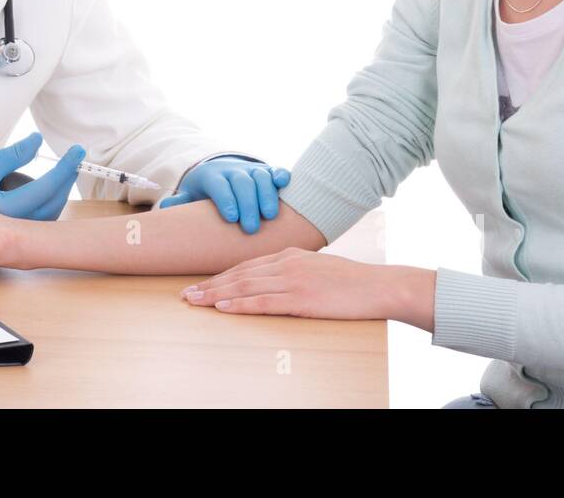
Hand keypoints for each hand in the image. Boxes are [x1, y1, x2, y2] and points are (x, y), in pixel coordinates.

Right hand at [0, 132, 84, 220]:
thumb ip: (14, 154)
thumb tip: (37, 141)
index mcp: (7, 209)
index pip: (47, 187)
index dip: (66, 166)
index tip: (76, 151)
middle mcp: (12, 223)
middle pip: (53, 204)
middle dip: (67, 180)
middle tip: (75, 160)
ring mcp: (10, 227)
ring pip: (47, 214)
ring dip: (59, 193)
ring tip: (64, 173)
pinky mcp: (6, 227)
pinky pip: (36, 217)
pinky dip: (46, 202)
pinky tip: (45, 187)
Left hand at [158, 157, 290, 233]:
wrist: (220, 171)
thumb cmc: (205, 192)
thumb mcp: (191, 195)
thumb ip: (180, 202)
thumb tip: (165, 206)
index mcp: (212, 176)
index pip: (219, 185)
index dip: (226, 200)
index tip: (231, 218)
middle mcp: (232, 170)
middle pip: (241, 183)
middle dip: (247, 204)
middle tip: (251, 228)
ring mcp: (250, 170)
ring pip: (260, 177)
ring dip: (266, 194)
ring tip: (269, 215)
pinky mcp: (266, 171)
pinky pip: (274, 170)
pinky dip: (280, 175)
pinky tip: (284, 184)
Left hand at [179, 247, 412, 320]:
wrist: (378, 286)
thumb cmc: (350, 281)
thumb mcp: (317, 267)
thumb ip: (294, 270)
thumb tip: (274, 281)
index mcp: (289, 255)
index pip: (246, 265)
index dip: (220, 276)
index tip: (200, 284)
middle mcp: (286, 264)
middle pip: (238, 275)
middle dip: (209, 285)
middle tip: (185, 294)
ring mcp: (292, 280)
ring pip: (244, 287)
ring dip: (215, 295)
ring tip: (193, 301)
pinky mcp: (301, 298)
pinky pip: (262, 302)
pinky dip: (239, 305)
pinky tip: (222, 308)